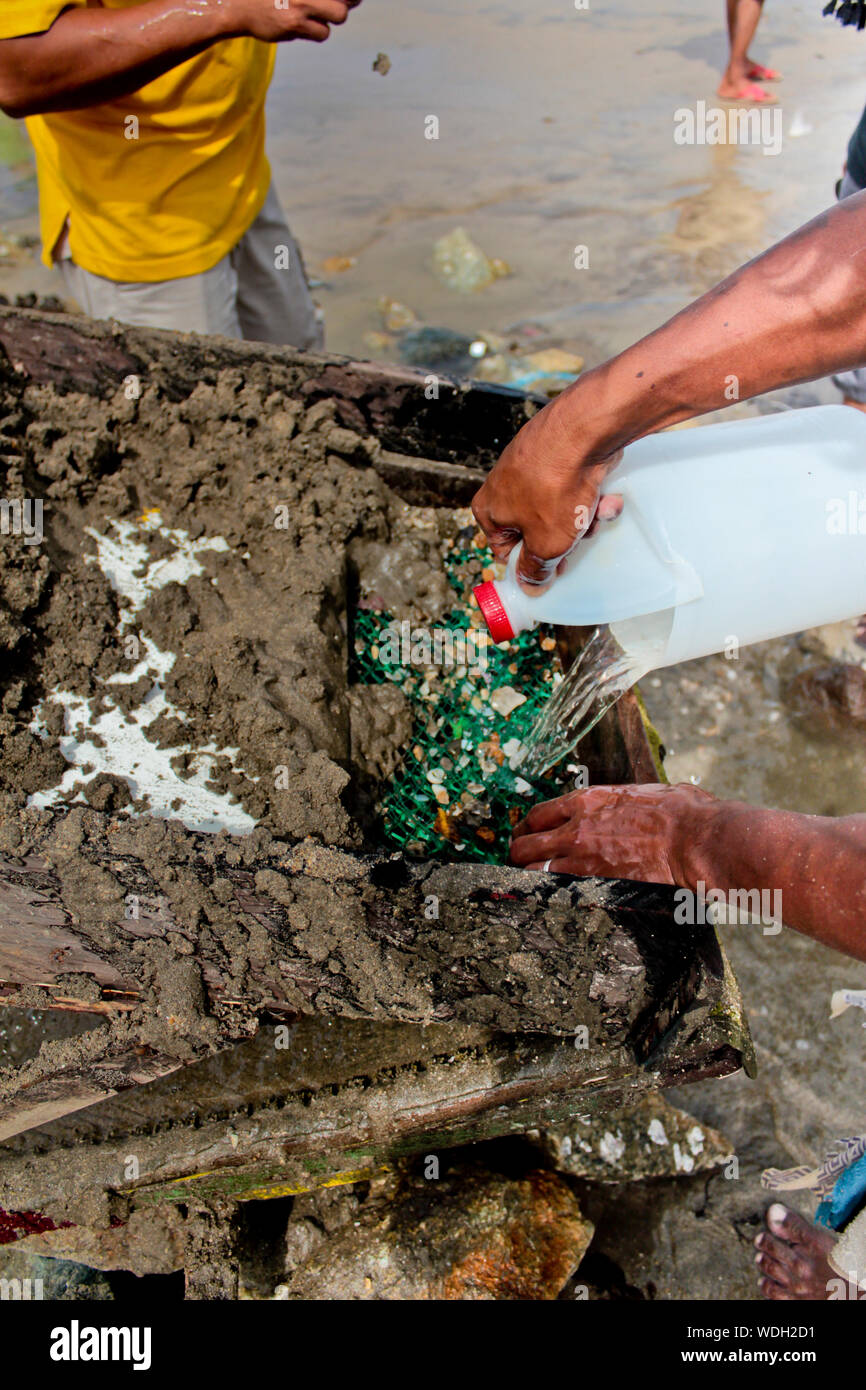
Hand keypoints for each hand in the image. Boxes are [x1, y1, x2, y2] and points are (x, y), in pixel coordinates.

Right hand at [224, 0, 361, 42]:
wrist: (240, 6)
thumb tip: (351, 0)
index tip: (352, 1)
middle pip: (344, 2)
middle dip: (345, 5)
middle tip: (335, 8)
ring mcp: (300, 4)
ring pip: (338, 16)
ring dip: (330, 19)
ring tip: (313, 17)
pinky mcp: (294, 24)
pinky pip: (322, 33)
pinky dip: (317, 32)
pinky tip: (303, 26)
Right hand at [471, 384, 623, 589]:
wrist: (584, 432)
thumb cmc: (556, 489)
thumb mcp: (547, 545)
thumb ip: (536, 570)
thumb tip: (530, 586)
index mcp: (489, 510)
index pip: (506, 551)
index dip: (533, 564)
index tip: (557, 568)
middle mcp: (504, 486)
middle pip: (537, 530)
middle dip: (566, 537)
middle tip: (581, 536)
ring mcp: (531, 467)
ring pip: (560, 509)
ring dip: (583, 517)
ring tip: (598, 510)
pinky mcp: (557, 454)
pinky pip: (573, 486)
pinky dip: (589, 493)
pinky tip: (605, 493)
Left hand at [509, 782, 719, 886]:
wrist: (691, 838)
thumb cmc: (678, 811)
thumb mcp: (639, 793)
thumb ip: (619, 802)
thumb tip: (625, 805)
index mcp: (587, 800)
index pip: (538, 814)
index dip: (527, 826)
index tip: (526, 833)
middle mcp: (575, 827)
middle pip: (525, 843)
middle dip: (518, 853)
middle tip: (520, 861)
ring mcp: (581, 857)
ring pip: (532, 870)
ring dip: (527, 876)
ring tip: (528, 883)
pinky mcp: (593, 882)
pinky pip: (554, 889)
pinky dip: (546, 893)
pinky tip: (547, 897)